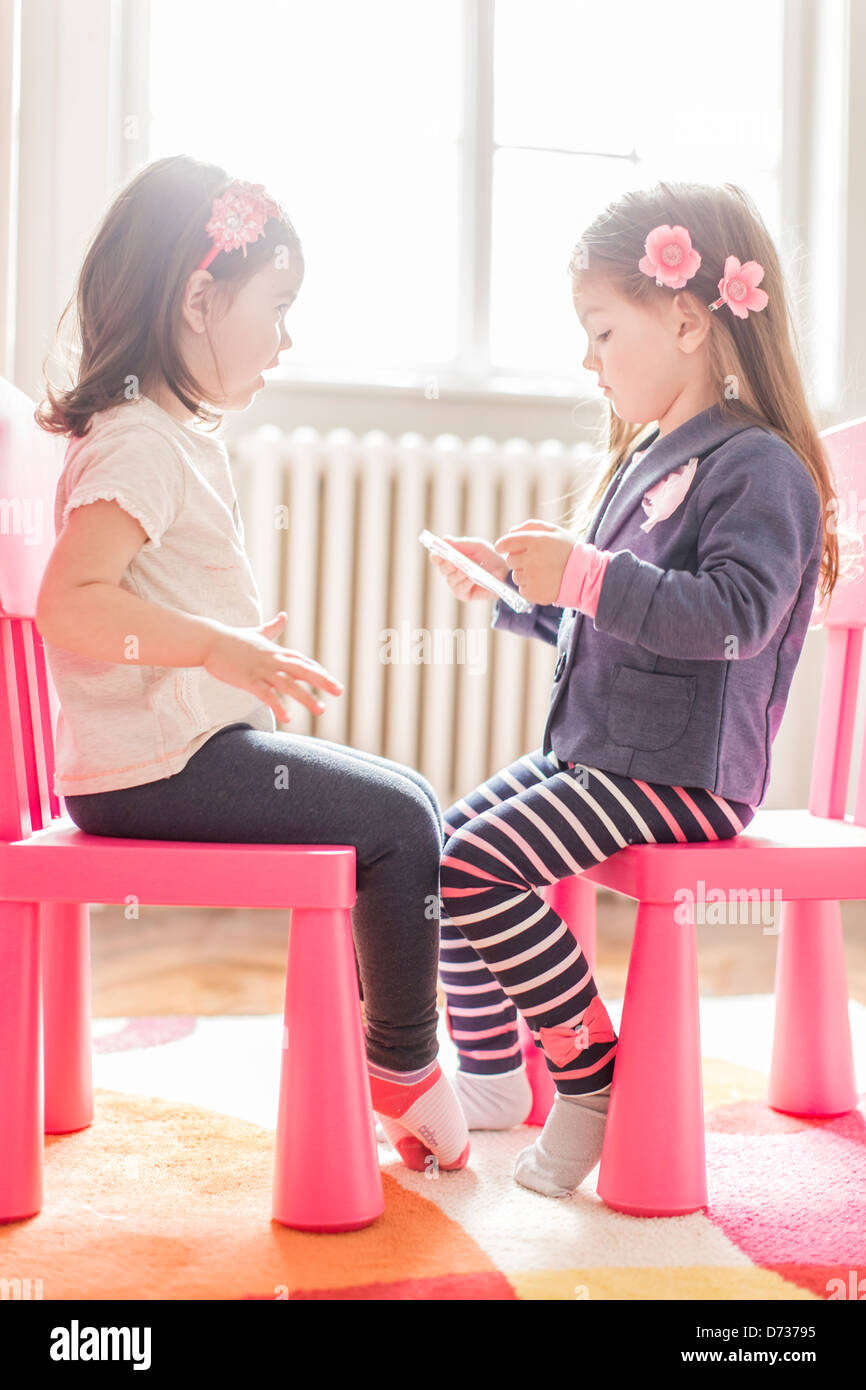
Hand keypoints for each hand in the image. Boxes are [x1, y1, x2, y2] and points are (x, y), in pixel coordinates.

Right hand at [203, 612, 343, 722]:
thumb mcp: (257, 633)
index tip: (332, 682)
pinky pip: (266, 695)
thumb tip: (284, 615)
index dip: (318, 672)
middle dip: (322, 681)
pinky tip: (288, 718)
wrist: (209, 641)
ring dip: (306, 697)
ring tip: (321, 710)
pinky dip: (278, 706)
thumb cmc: (233, 639)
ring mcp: (261, 670)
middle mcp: (273, 659)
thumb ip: (272, 628)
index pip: (303, 662)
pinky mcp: (248, 679)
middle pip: (303, 671)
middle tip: (339, 692)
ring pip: (289, 685)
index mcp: (276, 651)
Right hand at [428, 534, 508, 601]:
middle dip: (446, 565)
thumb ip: (461, 543)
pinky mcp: (464, 594)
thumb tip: (445, 539)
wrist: (504, 570)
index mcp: (451, 558)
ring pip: (450, 579)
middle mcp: (451, 572)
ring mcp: (456, 584)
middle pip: (442, 569)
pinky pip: (459, 589)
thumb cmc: (489, 556)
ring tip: (464, 570)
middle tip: (452, 561)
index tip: (437, 553)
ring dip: (457, 574)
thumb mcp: (476, 546)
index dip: (436, 556)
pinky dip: (465, 583)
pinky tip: (471, 578)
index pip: (437, 558)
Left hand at [493, 519, 574, 604]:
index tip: (502, 548)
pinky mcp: (534, 593)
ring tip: (543, 573)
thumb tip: (510, 531)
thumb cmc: (569, 551)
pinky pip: (523, 590)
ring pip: (516, 576)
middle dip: (519, 560)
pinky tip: (544, 583)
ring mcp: (532, 577)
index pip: (506, 543)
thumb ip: (530, 527)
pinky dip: (530, 588)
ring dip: (525, 575)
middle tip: (535, 561)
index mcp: (535, 541)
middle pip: (510, 560)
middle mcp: (531, 559)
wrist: (586, 575)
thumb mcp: (554, 531)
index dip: (502, 546)